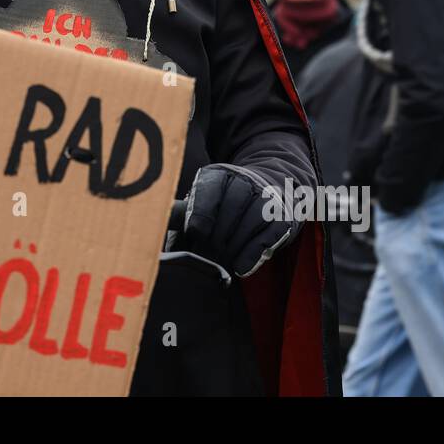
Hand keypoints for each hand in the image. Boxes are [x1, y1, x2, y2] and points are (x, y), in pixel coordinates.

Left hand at [183, 164, 301, 277]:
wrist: (271, 187)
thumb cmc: (224, 205)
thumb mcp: (200, 204)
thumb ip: (179, 219)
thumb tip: (159, 240)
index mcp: (218, 175)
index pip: (209, 190)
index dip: (200, 213)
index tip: (193, 233)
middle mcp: (244, 180)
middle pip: (231, 206)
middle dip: (217, 235)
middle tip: (206, 256)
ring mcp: (267, 196)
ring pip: (253, 218)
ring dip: (236, 245)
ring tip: (223, 264)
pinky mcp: (284, 215)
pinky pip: (270, 234)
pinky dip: (253, 253)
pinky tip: (241, 268)